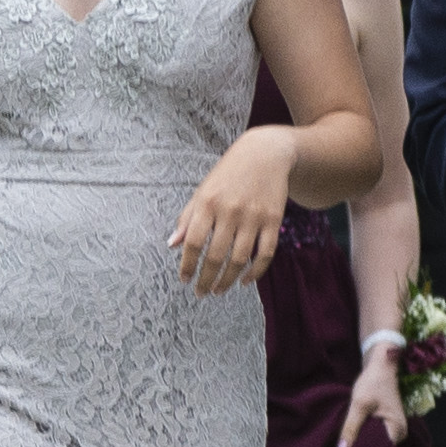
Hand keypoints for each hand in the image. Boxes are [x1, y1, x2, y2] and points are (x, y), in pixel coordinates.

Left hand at [169, 128, 297, 295]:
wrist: (265, 154)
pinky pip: (265, 254)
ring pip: (239, 259)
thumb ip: (187, 218)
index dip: (187, 265)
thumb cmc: (228, 175)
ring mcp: (254, 216)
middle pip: (216, 256)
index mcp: (208, 202)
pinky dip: (255, 272)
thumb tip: (172, 245)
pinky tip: (244, 281)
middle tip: (201, 292)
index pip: (193, 242)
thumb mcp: (203, 191)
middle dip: (206, 279)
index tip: (185, 280)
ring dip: (227, 280)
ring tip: (218, 290)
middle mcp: (230, 210)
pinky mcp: (273, 220)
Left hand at [338, 345, 407, 446]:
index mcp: (397, 430)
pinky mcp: (388, 424)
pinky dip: (365, 435)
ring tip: (347, 446)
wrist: (381, 364)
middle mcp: (400, 433)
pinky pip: (376, 435)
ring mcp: (394, 429)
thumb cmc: (373, 382)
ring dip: (362, 442)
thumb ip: (350, 429)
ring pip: (376, 442)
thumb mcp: (359, 405)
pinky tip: (353, 437)